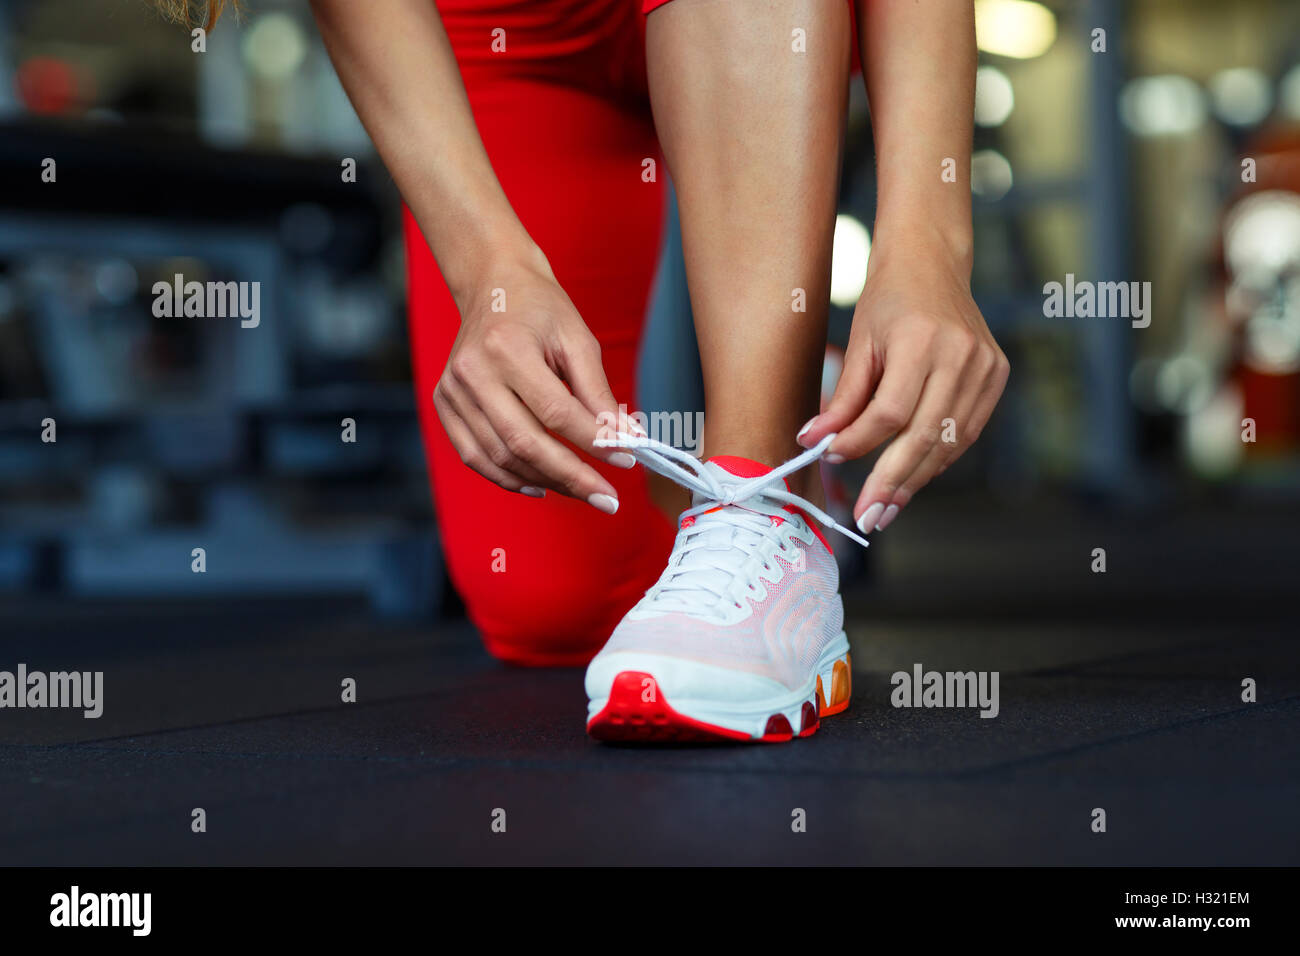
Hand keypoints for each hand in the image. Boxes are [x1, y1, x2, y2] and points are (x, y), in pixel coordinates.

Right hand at [433, 248, 631, 512]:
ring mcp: (452, 391)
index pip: (556, 412)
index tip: (628, 460)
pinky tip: (541, 485)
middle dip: (572, 476)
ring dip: (546, 481)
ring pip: (500, 457)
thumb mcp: (578, 340)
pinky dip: (508, 478)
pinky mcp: (443, 404)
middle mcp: (473, 372)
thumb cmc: (541, 309)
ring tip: (582, 491)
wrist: (492, 284)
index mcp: (507, 348)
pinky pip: (475, 456)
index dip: (594, 442)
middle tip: (608, 499)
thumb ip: (599, 393)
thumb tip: (626, 440)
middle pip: (524, 442)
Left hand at [797, 243, 1008, 532]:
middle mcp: (961, 355)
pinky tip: (911, 477)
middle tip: (868, 516)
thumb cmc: (888, 301)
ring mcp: (986, 367)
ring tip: (886, 508)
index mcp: (922, 340)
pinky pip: (966, 432)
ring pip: (949, 441)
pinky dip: (937, 458)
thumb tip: (814, 442)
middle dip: (892, 481)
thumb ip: (842, 397)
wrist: (932, 264)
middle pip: (924, 434)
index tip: (832, 458)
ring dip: (915, 479)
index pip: (891, 411)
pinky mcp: (996, 376)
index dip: (860, 441)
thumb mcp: (858, 343)